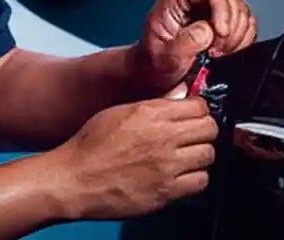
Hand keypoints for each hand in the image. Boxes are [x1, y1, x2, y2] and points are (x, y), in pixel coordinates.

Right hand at [51, 91, 217, 219]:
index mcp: (150, 114)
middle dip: (203, 129)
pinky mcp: (166, 192)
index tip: (193, 114)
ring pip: (208, 154)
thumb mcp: (118, 112)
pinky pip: (200, 182)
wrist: (74, 180)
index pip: (199, 105)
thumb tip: (180, 93)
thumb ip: (153, 103)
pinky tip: (181, 175)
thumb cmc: (90, 146)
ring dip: (200, 154)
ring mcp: (167, 167)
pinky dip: (195, 178)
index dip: (198, 109)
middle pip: (209, 129)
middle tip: (192, 135)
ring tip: (186, 156)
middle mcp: (163, 138)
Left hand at [130, 0, 256, 91]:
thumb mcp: (163, 56)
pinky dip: (242, 42)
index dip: (220, 7)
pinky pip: (248, 26)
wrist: (159, 71)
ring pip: (242, 13)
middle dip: (229, 29)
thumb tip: (207, 31)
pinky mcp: (229, 22)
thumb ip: (183, 43)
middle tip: (215, 50)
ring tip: (216, 53)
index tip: (221, 32)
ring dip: (236, 38)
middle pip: (230, 0)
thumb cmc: (155, 58)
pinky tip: (226, 52)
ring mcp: (216, 7)